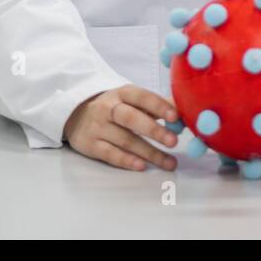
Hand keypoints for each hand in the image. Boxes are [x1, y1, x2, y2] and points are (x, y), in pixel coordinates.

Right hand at [64, 85, 179, 170]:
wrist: (76, 114)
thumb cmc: (114, 107)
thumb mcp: (131, 100)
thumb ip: (156, 105)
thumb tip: (184, 111)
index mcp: (122, 93)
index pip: (142, 97)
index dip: (159, 106)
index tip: (176, 117)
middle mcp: (108, 108)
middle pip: (131, 118)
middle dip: (154, 130)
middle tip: (174, 141)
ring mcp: (97, 127)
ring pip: (124, 140)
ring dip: (149, 152)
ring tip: (169, 162)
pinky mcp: (90, 145)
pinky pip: (109, 154)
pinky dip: (126, 160)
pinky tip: (142, 166)